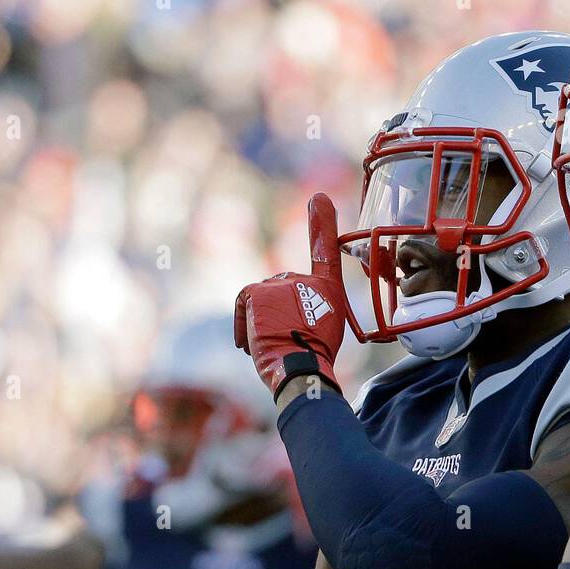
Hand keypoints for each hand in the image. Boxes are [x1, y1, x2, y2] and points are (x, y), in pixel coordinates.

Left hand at [234, 192, 345, 399]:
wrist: (302, 367)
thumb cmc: (315, 355)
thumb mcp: (324, 330)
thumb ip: (312, 308)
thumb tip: (295, 309)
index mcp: (327, 286)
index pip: (325, 249)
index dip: (322, 223)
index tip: (319, 198)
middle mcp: (304, 278)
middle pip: (281, 290)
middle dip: (279, 315)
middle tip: (285, 340)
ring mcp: (279, 284)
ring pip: (262, 301)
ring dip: (262, 324)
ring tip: (272, 345)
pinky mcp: (257, 293)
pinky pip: (243, 305)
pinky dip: (244, 326)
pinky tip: (251, 346)